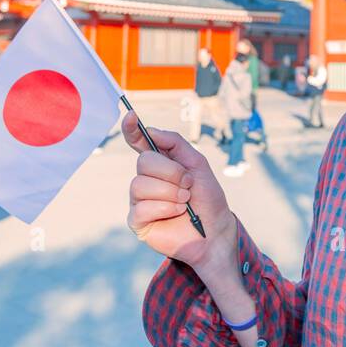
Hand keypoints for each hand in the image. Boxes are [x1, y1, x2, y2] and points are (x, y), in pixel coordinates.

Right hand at [121, 110, 234, 269]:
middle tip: (188, 185)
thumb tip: (150, 130)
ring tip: (184, 201)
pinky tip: (175, 213)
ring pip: (140, 185)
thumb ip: (175, 144)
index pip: (138, 143)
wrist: (214, 231)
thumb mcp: (197, 164)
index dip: (131, 130)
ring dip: (170, 193)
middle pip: (143, 162)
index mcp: (160, 164)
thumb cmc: (207, 198)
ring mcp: (139, 200)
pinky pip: (140, 207)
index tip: (130, 116)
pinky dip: (164, 208)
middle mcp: (146, 179)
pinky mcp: (137, 220)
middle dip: (171, 172)